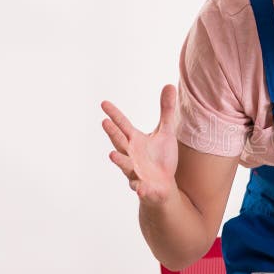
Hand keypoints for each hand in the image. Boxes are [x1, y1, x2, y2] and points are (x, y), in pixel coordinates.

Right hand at [101, 85, 178, 204]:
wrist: (163, 185)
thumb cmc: (161, 157)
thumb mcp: (166, 132)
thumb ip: (166, 110)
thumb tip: (169, 85)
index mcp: (135, 141)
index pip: (123, 125)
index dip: (114, 115)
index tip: (104, 103)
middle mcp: (131, 155)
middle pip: (120, 143)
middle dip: (113, 133)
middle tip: (104, 122)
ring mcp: (135, 172)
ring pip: (125, 166)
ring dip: (119, 160)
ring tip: (111, 155)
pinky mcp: (144, 187)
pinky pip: (141, 188)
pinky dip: (140, 188)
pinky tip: (141, 188)